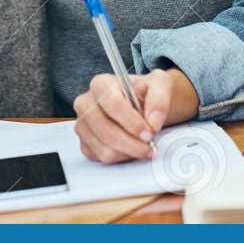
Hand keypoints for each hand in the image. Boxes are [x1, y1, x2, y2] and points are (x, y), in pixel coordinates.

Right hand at [73, 68, 198, 163]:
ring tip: (143, 147)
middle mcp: (87, 104)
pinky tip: (131, 149)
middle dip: (131, 143)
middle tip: (149, 145)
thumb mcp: (160, 84)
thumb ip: (159, 99)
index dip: (131, 121)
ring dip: (128, 153)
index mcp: (101, 84)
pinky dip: (120, 158)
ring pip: (104, 148)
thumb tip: (153, 121)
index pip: (111, 103)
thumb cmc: (147, 93)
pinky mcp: (85, 143)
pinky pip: (101, 158)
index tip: (149, 132)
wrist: (144, 104)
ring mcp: (83, 125)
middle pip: (105, 130)